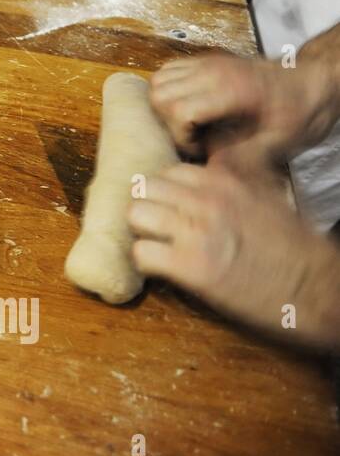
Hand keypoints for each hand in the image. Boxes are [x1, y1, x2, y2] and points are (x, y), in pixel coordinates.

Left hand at [127, 163, 339, 348]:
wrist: (319, 287)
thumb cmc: (295, 247)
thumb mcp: (267, 198)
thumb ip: (235, 181)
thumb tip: (212, 168)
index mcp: (225, 182)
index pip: (168, 173)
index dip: (165, 194)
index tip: (171, 210)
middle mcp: (207, 200)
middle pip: (144, 189)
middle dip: (148, 210)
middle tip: (159, 230)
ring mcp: (197, 232)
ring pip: (136, 216)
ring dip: (144, 233)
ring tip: (160, 248)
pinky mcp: (192, 267)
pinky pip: (142, 254)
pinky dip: (147, 263)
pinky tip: (165, 270)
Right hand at [149, 53, 339, 167]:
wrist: (318, 81)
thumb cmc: (302, 110)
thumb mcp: (281, 142)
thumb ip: (243, 156)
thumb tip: (207, 170)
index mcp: (232, 91)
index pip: (178, 111)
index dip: (181, 137)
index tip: (200, 149)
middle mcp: (215, 71)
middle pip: (160, 94)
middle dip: (168, 123)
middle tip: (192, 138)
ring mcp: (209, 62)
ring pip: (159, 80)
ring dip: (164, 106)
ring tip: (186, 123)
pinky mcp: (208, 61)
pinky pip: (168, 70)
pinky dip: (167, 89)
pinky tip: (187, 106)